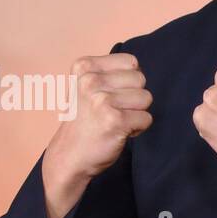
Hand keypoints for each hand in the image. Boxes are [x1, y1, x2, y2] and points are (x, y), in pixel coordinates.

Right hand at [42, 51, 152, 217]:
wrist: (69, 155)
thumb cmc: (84, 121)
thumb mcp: (87, 87)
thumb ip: (109, 73)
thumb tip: (138, 69)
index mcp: (84, 66)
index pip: (130, 62)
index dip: (129, 81)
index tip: (112, 95)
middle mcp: (90, 80)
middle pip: (140, 79)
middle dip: (134, 97)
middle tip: (114, 111)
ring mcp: (101, 100)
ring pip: (146, 98)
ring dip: (136, 113)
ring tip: (116, 121)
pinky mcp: (114, 120)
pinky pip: (146, 118)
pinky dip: (138, 128)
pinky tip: (119, 132)